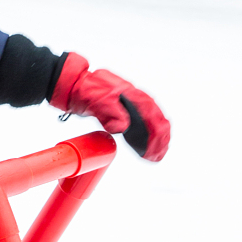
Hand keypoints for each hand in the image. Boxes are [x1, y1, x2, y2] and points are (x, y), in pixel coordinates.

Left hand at [51, 54, 169, 160]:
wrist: (80, 85)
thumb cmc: (90, 90)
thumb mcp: (100, 102)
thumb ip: (113, 114)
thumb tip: (123, 126)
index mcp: (135, 97)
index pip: (154, 119)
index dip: (156, 138)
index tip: (153, 152)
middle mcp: (140, 101)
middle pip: (159, 122)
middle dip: (161, 141)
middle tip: (156, 156)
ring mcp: (137, 105)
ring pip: (156, 122)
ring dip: (158, 139)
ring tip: (155, 154)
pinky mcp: (131, 111)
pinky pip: (147, 122)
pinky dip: (150, 135)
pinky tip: (147, 145)